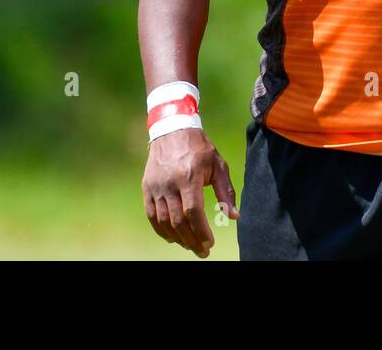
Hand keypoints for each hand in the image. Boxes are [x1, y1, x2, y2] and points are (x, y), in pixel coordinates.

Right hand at [142, 128, 237, 257]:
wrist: (172, 130)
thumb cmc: (200, 148)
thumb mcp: (218, 165)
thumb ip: (225, 192)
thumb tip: (234, 216)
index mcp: (189, 176)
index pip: (193, 211)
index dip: (201, 231)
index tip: (210, 243)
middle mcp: (169, 183)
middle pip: (178, 220)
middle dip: (191, 240)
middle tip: (202, 251)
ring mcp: (156, 186)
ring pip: (164, 221)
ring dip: (178, 238)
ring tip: (190, 245)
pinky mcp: (147, 188)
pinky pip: (152, 215)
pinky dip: (161, 230)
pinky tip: (173, 237)